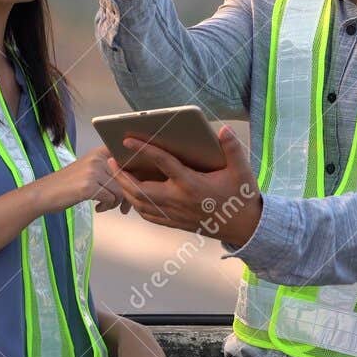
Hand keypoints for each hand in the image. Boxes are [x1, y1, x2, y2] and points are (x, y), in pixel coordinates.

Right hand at [33, 145, 127, 213]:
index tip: (132, 186)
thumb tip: (131, 183)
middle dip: (126, 195)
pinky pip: (110, 199)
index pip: (126, 157)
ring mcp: (93, 172)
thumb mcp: (88, 170)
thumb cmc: (67, 185)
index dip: (133, 172)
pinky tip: (98, 208)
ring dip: (116, 203)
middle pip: (125, 178)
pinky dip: (107, 207)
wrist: (44, 194)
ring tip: (105, 206)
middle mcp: (97, 159)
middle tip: (123, 207)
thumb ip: (108, 171)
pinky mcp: (88, 186)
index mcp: (98, 152)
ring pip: (120, 190)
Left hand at [109, 125, 262, 246]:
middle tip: (111, 160)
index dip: (144, 149)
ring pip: (141, 204)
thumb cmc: (241, 196)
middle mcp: (179, 200)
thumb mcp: (241, 171)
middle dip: (122, 176)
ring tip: (117, 175)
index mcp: (192, 184)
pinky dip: (136, 204)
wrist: (245, 227)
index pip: (162, 163)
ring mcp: (175, 214)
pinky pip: (148, 215)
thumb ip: (232, 149)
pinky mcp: (175, 223)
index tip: (127, 140)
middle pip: (141, 189)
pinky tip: (132, 194)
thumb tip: (223, 129)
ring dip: (125, 190)